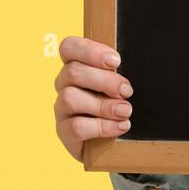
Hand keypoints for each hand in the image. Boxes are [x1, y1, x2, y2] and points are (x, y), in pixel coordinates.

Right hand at [53, 35, 134, 161]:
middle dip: (105, 80)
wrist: (110, 142)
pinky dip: (102, 127)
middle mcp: (64, 85)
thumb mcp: (119, 85)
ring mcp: (61, 109)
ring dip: (103, 105)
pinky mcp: (64, 132)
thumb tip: (127, 78)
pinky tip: (121, 126)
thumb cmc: (117, 104)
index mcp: (76, 66)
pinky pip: (76, 127)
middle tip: (127, 90)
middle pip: (73, 72)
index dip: (90, 51)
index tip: (116, 61)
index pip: (68, 47)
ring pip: (70, 98)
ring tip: (125, 111)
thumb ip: (118, 75)